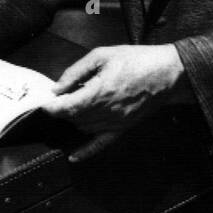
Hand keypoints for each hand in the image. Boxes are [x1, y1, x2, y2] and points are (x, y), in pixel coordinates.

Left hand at [40, 44, 190, 161]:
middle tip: (61, 98)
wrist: (169, 73)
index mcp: (99, 92)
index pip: (65, 107)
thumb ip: (75, 72)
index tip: (44, 101)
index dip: (50, 106)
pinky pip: (101, 144)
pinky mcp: (123, 129)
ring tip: (76, 105)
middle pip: (72, 118)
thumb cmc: (137, 60)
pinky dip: (86, 152)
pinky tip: (73, 157)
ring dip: (74, 119)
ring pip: (82, 128)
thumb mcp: (102, 55)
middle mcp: (105, 111)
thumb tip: (57, 88)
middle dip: (62, 109)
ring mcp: (114, 123)